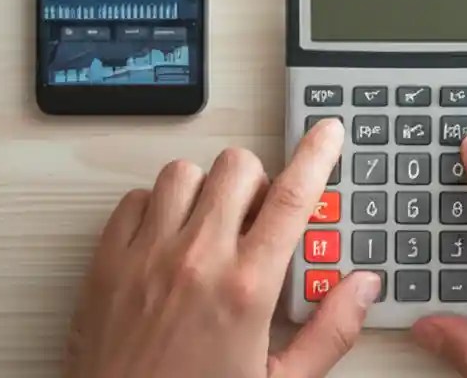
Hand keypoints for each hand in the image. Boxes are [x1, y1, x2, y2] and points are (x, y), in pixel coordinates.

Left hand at [63, 119, 380, 377]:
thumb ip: (329, 333)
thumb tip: (361, 288)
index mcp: (246, 289)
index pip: (292, 197)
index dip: (316, 155)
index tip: (326, 133)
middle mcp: (195, 260)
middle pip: (238, 167)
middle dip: (258, 181)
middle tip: (260, 215)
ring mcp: (145, 257)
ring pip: (183, 173)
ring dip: (206, 189)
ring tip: (212, 224)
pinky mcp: (105, 264)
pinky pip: (134, 200)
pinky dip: (156, 207)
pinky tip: (168, 238)